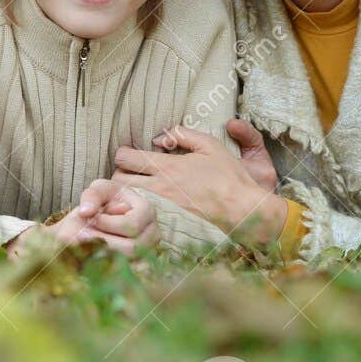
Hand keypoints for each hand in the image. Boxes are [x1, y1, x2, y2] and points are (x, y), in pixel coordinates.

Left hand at [7, 179, 157, 257]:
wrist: (100, 219)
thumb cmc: (103, 201)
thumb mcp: (98, 191)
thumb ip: (92, 196)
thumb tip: (86, 212)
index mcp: (147, 210)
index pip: (131, 226)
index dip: (107, 223)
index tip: (90, 218)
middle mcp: (153, 233)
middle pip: (132, 248)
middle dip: (103, 242)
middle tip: (81, 235)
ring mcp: (148, 252)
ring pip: (127, 263)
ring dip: (102, 254)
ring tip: (86, 244)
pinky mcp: (139, 266)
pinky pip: (124, 273)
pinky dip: (106, 266)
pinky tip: (93, 256)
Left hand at [112, 125, 286, 245]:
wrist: (242, 212)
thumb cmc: (229, 178)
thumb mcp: (211, 146)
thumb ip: (184, 135)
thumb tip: (161, 136)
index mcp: (168, 167)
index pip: (126, 158)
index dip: (123, 154)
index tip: (128, 155)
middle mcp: (159, 189)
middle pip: (118, 181)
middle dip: (118, 175)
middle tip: (127, 175)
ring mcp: (161, 210)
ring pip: (124, 202)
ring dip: (123, 195)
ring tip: (133, 193)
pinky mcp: (166, 226)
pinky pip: (138, 219)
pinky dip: (135, 213)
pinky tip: (144, 211)